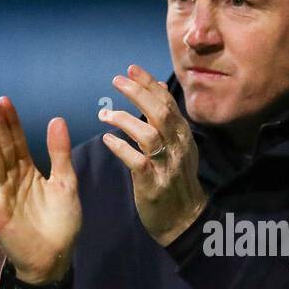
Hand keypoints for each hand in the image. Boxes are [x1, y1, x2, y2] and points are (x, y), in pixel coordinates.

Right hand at [0, 95, 81, 283]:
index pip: (15, 141)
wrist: (56, 257)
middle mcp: (9, 180)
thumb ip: (59, 153)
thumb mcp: (65, 183)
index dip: (10, 122)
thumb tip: (57, 119)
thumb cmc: (61, 223)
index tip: (5, 100)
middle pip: (0, 147)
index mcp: (26, 173)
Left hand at [99, 65, 206, 245]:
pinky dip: (120, 147)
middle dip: (138, 93)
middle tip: (116, 81)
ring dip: (124, 119)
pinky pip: (136, 160)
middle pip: (160, 113)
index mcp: (183, 136)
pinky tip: (107, 140)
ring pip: (148, 134)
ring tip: (104, 114)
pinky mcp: (153, 183)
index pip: (168, 102)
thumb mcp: (178, 147)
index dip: (149, 84)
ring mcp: (167, 166)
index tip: (131, 69)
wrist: (183, 219)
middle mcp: (178, 147)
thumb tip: (155, 87)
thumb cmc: (175, 180)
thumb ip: (167, 120)